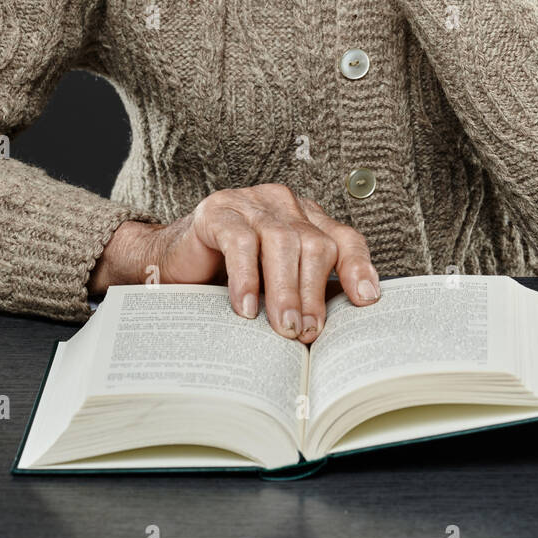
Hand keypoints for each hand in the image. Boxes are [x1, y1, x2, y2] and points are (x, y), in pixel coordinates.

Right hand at [88, 184, 380, 341]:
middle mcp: (283, 204)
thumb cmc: (229, 280)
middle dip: (314, 293)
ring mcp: (251, 203)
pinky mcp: (218, 210)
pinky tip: (245, 308)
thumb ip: (304, 296)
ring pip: (283, 241)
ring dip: (286, 291)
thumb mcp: (275, 288)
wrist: (171, 265)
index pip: (344, 238)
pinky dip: (247, 277)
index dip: (358, 267)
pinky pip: (241, 241)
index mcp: (305, 219)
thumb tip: (329, 335)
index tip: (367, 300)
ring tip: (283, 328)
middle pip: (316, 244)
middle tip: (307, 334)